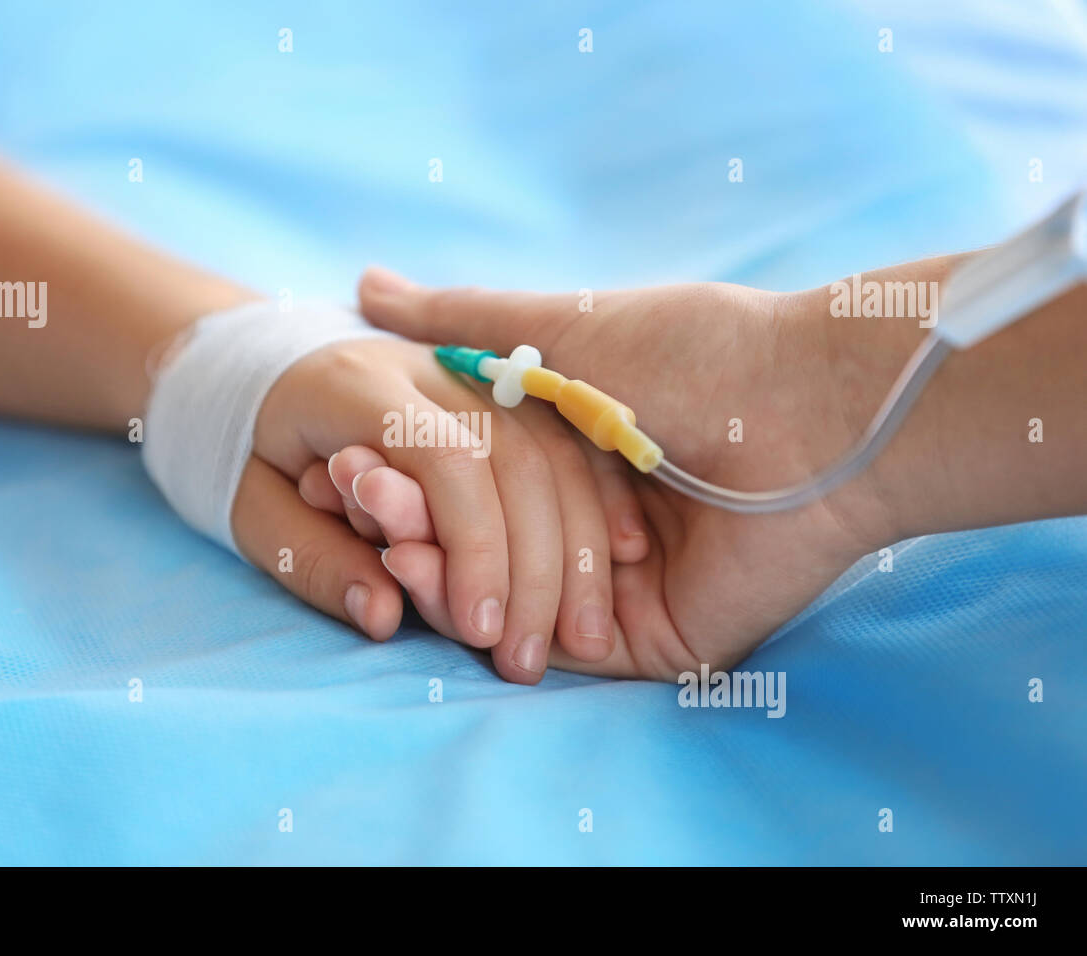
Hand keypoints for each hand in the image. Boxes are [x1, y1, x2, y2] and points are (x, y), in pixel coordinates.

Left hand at [230, 335, 650, 682]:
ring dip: (581, 545)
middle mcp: (429, 368)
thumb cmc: (245, 447)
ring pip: (556, 448)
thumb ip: (310, 558)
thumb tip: (385, 617)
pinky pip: (570, 438)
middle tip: (533, 660)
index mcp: (358, 386)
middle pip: (517, 457)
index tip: (482, 630)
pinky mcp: (503, 387)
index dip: (474, 548)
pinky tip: (623, 558)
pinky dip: (599, 500)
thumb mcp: (249, 509)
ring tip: (588, 636)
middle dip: (537, 567)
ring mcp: (473, 371)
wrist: (252, 361)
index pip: (445, 459)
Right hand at [355, 269, 911, 677]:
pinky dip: (485, 616)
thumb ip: (462, 320)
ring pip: (505, 601)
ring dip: (437, 573)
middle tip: (352, 500)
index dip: (410, 474)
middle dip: (414, 526)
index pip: (473, 483)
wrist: (804, 411)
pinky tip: (428, 581)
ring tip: (384, 540)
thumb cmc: (692, 355)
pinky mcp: (650, 642)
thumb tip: (365, 282)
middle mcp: (597, 525)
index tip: (347, 459)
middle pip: (483, 547)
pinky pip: (551, 644)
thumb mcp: (556, 328)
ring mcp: (621, 590)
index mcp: (582, 456)